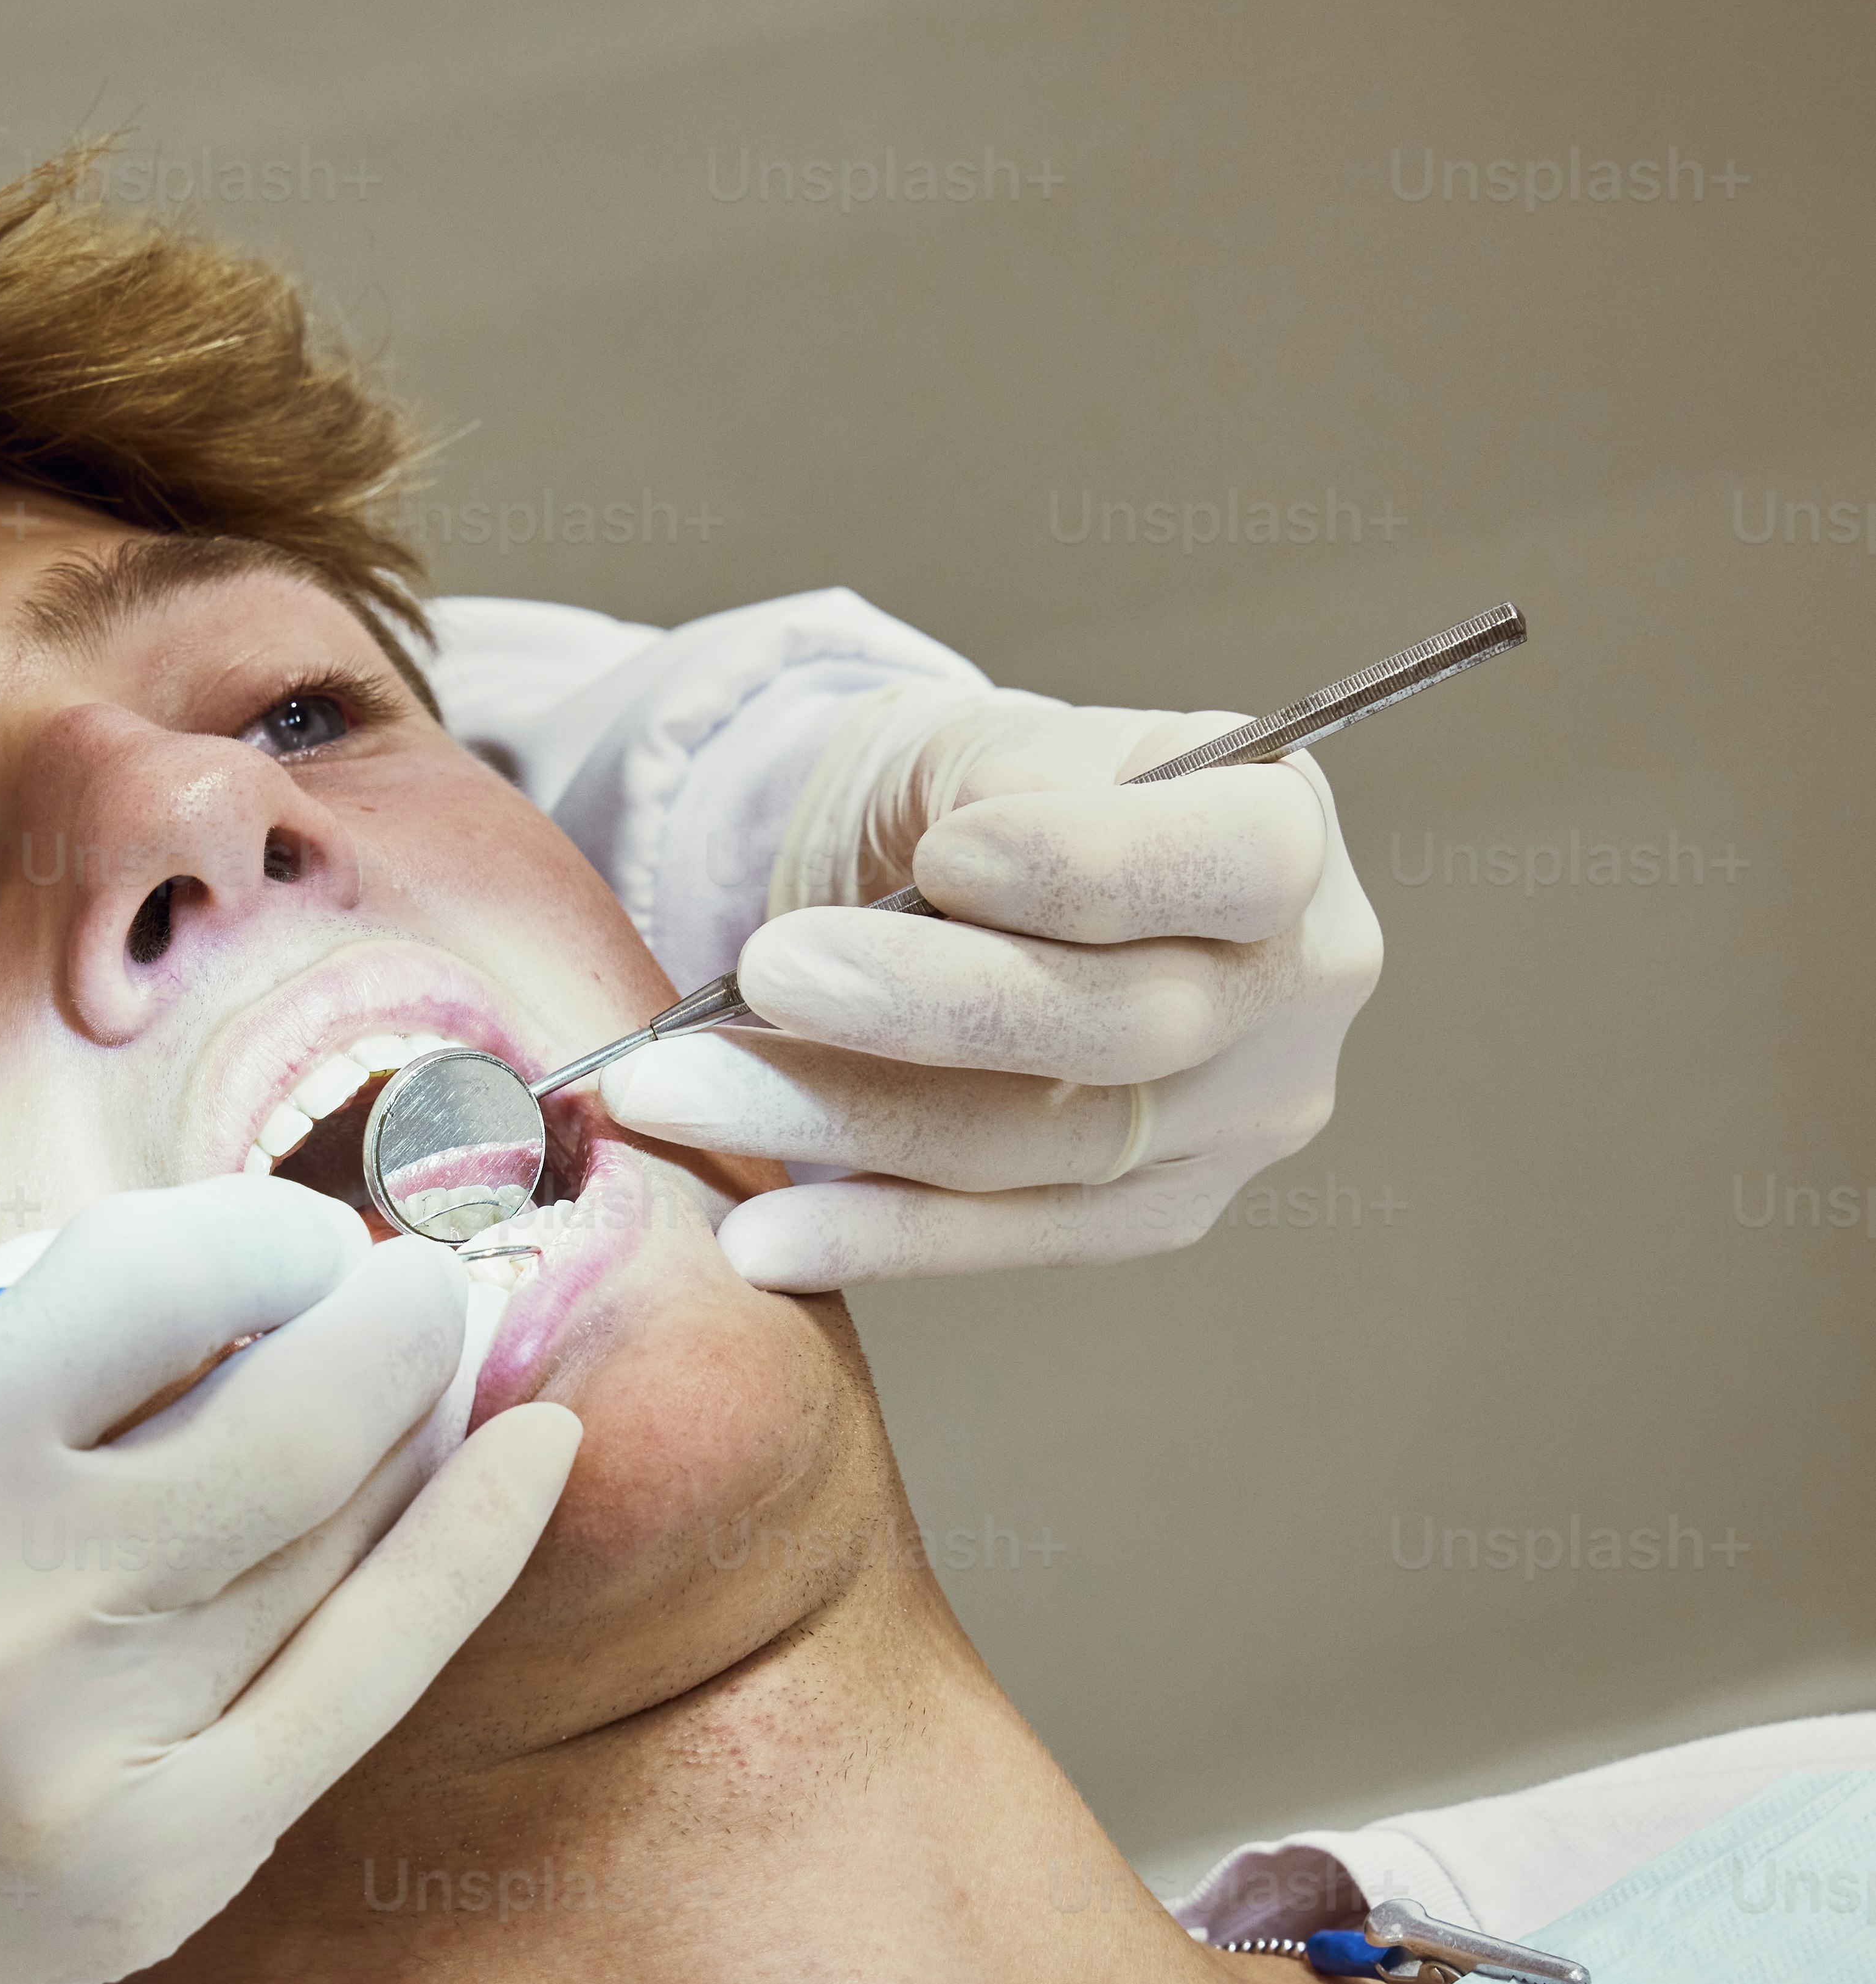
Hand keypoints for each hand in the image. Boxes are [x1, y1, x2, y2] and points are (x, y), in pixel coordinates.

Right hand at [0, 1182, 577, 1983]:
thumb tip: (214, 1259)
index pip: (158, 1280)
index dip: (262, 1233)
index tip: (293, 1239)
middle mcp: (3, 1614)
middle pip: (294, 1406)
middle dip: (384, 1316)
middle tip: (402, 1290)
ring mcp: (96, 1757)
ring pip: (339, 1532)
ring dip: (416, 1422)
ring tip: (427, 1375)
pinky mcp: (161, 1870)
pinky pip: (365, 1680)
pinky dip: (468, 1551)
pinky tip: (535, 1458)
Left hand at [599, 682, 1381, 1283]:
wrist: (971, 892)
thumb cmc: (993, 800)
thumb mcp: (997, 746)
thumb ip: (999, 792)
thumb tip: (936, 902)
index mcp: (1288, 835)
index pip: (1234, 862)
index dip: (1090, 869)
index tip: (942, 856)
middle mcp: (1299, 991)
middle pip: (1120, 1024)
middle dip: (925, 1003)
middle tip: (766, 967)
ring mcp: (1240, 1123)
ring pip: (1039, 1143)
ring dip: (845, 1121)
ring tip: (684, 1090)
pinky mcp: (1158, 1213)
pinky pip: (1010, 1238)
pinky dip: (874, 1235)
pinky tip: (761, 1237)